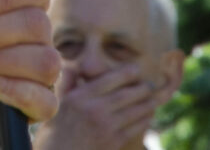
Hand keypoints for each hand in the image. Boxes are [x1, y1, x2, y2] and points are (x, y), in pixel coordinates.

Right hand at [32, 65, 159, 149]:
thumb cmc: (54, 132)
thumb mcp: (55, 105)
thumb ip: (66, 84)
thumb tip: (73, 67)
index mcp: (80, 97)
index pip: (109, 80)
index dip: (126, 73)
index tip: (136, 68)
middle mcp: (94, 110)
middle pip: (125, 95)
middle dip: (142, 88)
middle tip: (151, 84)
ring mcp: (106, 127)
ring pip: (134, 111)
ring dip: (147, 104)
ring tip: (154, 98)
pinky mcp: (113, 142)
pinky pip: (134, 128)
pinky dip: (144, 120)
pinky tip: (148, 115)